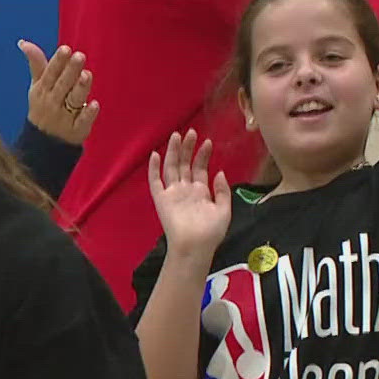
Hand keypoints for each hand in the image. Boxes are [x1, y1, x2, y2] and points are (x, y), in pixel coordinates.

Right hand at [19, 40, 98, 145]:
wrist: (43, 143)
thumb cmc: (43, 108)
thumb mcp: (37, 86)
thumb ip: (36, 64)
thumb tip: (24, 42)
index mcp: (43, 90)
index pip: (50, 73)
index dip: (58, 61)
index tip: (65, 49)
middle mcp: (53, 102)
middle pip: (63, 84)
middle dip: (71, 70)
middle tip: (80, 56)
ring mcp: (64, 117)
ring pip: (73, 100)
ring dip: (80, 88)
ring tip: (86, 75)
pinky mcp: (76, 131)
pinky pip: (82, 121)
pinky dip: (88, 114)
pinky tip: (95, 104)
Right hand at [146, 130, 232, 255]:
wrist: (195, 247)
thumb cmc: (211, 232)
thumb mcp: (224, 210)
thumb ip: (222, 191)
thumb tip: (219, 172)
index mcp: (201, 192)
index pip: (200, 168)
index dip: (203, 155)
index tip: (208, 142)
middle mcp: (186, 190)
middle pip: (185, 164)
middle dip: (188, 148)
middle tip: (191, 132)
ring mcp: (172, 193)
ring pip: (171, 168)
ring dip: (173, 152)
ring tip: (176, 136)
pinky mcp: (161, 199)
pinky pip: (155, 182)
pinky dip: (154, 169)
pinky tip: (155, 155)